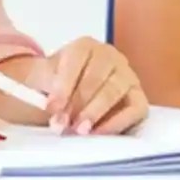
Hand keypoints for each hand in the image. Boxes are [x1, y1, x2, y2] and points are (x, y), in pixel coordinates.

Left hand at [26, 36, 148, 135]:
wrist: (74, 91)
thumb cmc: (60, 82)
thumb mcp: (44, 77)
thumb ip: (41, 83)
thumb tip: (43, 99)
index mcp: (85, 46)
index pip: (76, 58)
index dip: (63, 84)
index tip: (52, 107)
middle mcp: (110, 56)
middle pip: (95, 76)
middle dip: (77, 102)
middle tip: (62, 123)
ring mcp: (127, 75)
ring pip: (114, 90)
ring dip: (95, 112)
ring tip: (79, 129)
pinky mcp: (138, 97)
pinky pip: (135, 109)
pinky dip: (117, 122)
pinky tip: (98, 132)